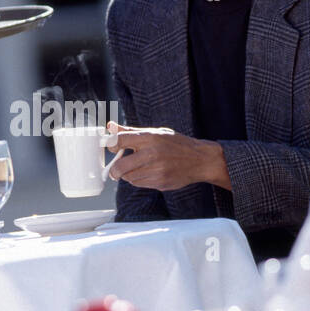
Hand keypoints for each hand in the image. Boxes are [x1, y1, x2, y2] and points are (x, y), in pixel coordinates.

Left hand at [104, 120, 229, 192]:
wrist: (200, 160)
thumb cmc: (176, 144)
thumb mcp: (155, 133)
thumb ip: (130, 132)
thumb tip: (110, 126)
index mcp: (150, 138)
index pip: (119, 141)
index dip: (110, 145)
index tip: (111, 148)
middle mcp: (152, 154)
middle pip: (120, 167)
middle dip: (114, 169)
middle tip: (116, 168)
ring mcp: (156, 170)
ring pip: (128, 178)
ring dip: (128, 174)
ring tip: (139, 167)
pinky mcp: (160, 182)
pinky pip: (139, 184)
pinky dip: (139, 180)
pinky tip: (148, 173)